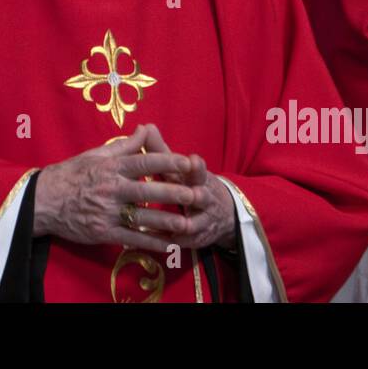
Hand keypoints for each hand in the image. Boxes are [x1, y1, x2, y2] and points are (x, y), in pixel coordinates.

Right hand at [33, 123, 195, 253]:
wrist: (43, 201)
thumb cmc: (71, 174)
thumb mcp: (95, 154)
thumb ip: (125, 145)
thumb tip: (146, 128)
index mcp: (110, 167)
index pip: (143, 162)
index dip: (166, 161)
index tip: (186, 162)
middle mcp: (111, 189)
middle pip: (146, 191)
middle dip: (172, 193)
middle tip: (195, 194)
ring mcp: (107, 212)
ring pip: (141, 217)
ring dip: (165, 221)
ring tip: (187, 222)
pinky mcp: (103, 232)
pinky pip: (131, 238)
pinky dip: (150, 242)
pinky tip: (168, 245)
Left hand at [141, 124, 236, 248]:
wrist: (222, 214)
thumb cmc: (190, 184)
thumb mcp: (180, 168)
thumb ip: (161, 151)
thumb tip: (145, 126)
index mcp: (199, 178)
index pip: (201, 170)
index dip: (198, 167)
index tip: (193, 160)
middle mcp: (204, 199)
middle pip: (201, 197)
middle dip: (194, 197)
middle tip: (188, 196)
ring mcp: (203, 221)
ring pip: (193, 224)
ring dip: (181, 224)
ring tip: (165, 224)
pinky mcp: (197, 239)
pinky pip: (183, 242)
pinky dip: (168, 241)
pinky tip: (150, 240)